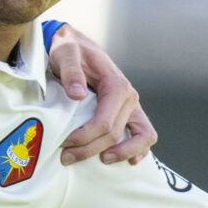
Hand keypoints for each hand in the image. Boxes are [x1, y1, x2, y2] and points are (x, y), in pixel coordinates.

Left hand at [50, 26, 155, 163]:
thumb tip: (77, 94)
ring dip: (122, 153)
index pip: (105, 122)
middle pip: (115, 134)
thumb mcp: (66, 54)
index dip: (85, 138)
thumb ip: (71, 72)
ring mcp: (132, 106)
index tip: (64, 143)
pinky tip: (129, 161)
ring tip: (101, 161)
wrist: (75, 46)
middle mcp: (129, 97)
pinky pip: (144, 134)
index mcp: (116, 85)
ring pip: (141, 137)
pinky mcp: (129, 113)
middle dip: (90, 149)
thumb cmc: (70, 50)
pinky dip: (139, 149)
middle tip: (66, 157)